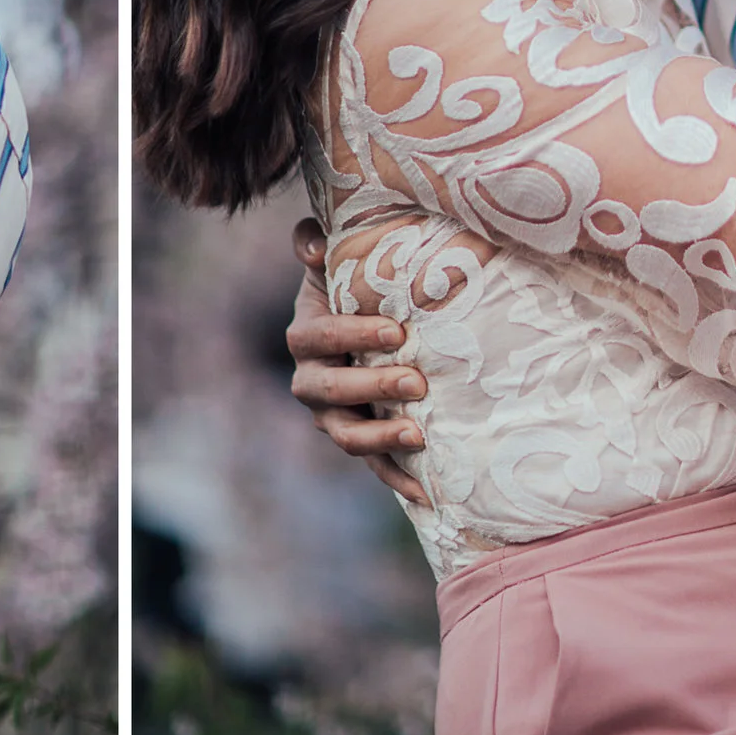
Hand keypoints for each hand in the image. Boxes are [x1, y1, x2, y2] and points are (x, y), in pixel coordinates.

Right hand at [286, 218, 428, 505]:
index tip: (396, 331)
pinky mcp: (361, 441)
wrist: (372, 330)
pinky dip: (398, 479)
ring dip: (381, 437)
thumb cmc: (357, 289)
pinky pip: (375, 466)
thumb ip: (316, 244)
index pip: (318, 336)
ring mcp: (333, 417)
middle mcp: (311, 380)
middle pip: (329, 391)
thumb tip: (313, 243)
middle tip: (416, 380)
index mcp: (305, 334)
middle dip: (371, 387)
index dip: (351, 335)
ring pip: (346, 435)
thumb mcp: (336, 262)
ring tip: (420, 434)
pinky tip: (429, 491)